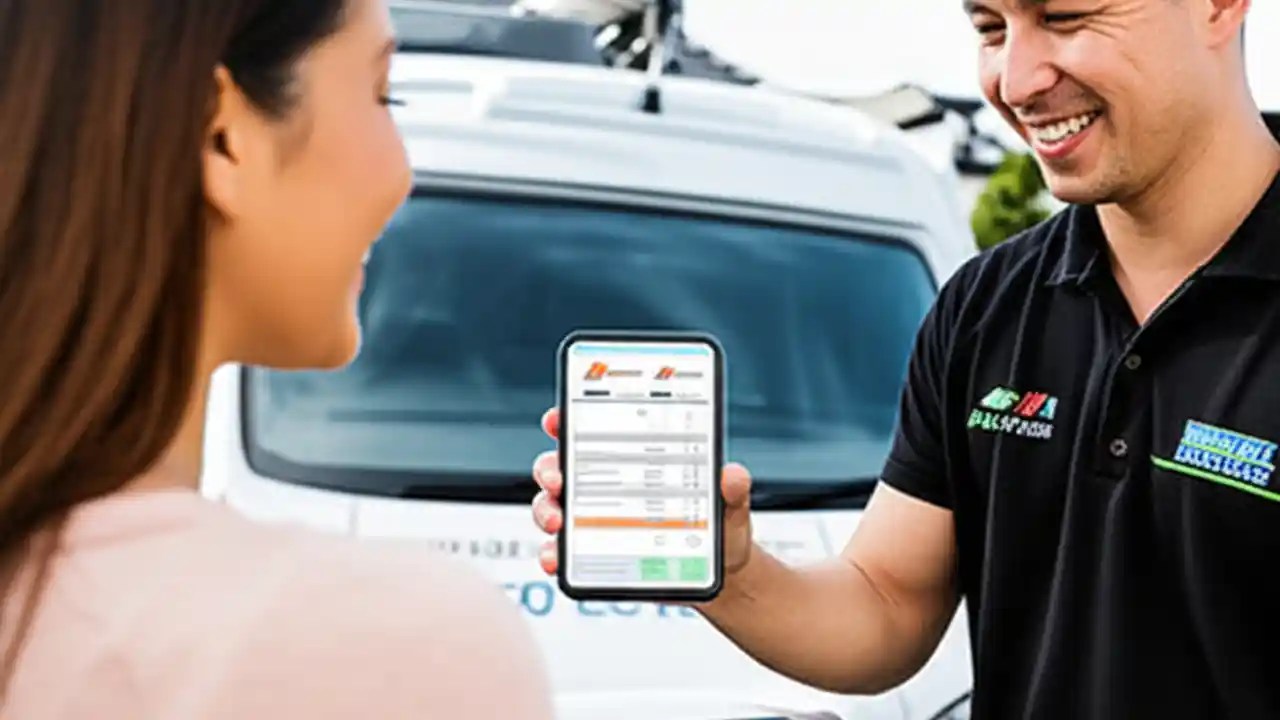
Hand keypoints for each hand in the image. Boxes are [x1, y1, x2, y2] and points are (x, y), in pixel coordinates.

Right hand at [531, 407, 754, 576]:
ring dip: (546, 510)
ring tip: (558, 522)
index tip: (558, 419)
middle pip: (560, 466)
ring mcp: (595, 519)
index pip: (591, 431)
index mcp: (634, 461)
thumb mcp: (730, 505)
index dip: (567, 420)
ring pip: (552, 505)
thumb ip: (732, 489)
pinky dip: (553, 554)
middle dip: (550, 468)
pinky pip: (562, 551)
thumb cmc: (719, 530)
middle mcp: (607, 486)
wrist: (721, 578)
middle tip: (559, 480)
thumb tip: (732, 475)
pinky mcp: (593, 553)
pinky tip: (556, 559)